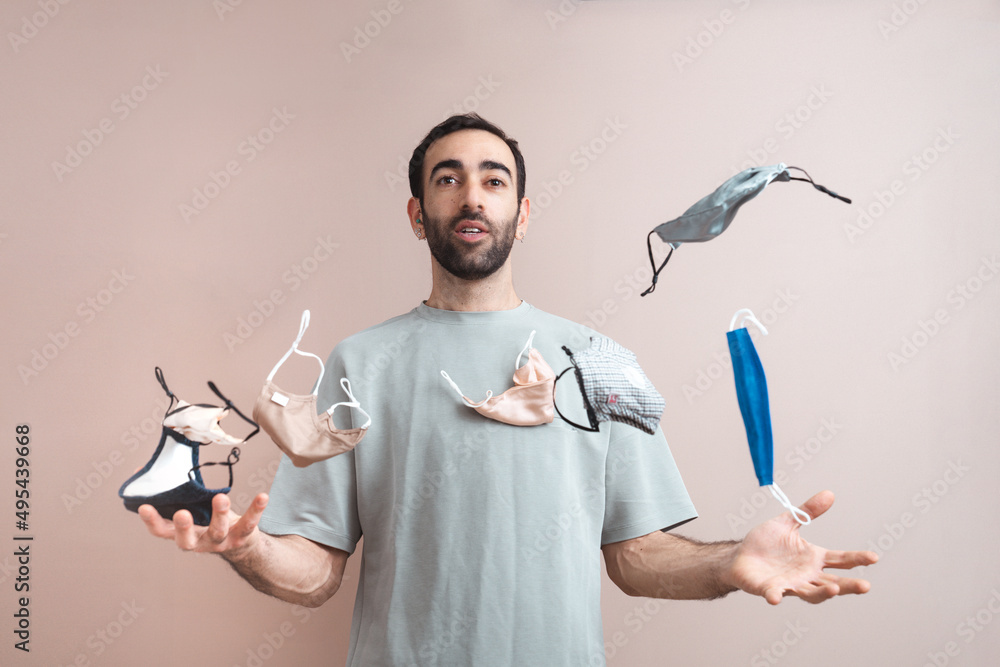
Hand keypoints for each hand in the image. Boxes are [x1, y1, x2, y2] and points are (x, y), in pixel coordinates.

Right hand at [138, 493, 268, 558]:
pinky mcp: (242, 536)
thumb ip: (170, 492)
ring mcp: (221, 541)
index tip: (144, 507)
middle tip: (182, 513)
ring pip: (218, 531)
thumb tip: (140, 471)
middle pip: (188, 541)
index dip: (152, 522)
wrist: (239, 543)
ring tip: (221, 497)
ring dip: (220, 514)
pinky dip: (256, 510)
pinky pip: (250, 523)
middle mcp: (199, 542)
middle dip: (184, 527)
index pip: (162, 532)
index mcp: (182, 534)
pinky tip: (263, 496)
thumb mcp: (189, 508)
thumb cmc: (207, 520)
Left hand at [726, 490, 877, 604]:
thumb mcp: (787, 523)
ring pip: (811, 593)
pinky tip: (776, 597)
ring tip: (833, 589)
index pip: (840, 560)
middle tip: (865, 586)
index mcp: (814, 558)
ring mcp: (789, 584)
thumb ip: (807, 512)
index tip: (874, 557)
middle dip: (848, 586)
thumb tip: (829, 494)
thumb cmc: (765, 543)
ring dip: (822, 593)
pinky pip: (774, 594)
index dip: (857, 559)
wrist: (739, 556)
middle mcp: (806, 575)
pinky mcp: (769, 589)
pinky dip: (776, 596)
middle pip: (833, 583)